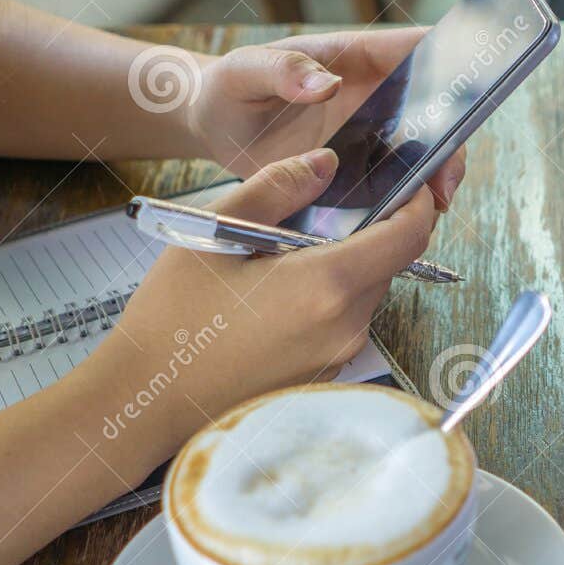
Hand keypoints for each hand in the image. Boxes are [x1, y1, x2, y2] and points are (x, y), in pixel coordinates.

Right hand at [85, 148, 439, 461]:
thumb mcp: (217, 231)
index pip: (409, 236)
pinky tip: (275, 297)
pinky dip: (326, 300)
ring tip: (282, 256)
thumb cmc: (172, 320)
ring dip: (343, 267)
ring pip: (365, 294)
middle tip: (325, 211)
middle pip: (388, 264)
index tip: (414, 180)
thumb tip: (326, 163)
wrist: (143, 401)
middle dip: (370, 232)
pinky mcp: (323, 377)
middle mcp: (346, 327)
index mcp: (328, 286)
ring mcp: (338, 358)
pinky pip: (343, 324)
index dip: (420, 202)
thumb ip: (279, 187)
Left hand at [187, 28, 465, 209]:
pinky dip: (403, 203)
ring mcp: (370, 135)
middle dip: (451, 142)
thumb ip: (283, 71)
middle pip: (435, 111)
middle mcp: (375, 96)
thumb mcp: (246, 70)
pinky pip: (391, 186)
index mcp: (357, 58)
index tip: (476, 84)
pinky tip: (401, 223)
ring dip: (433, 178)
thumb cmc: (229, 84)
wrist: (211, 125)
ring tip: (432, 207)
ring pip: (421, 153)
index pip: (417, 48)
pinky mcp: (357, 170)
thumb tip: (328, 84)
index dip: (453, 60)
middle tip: (446, 179)